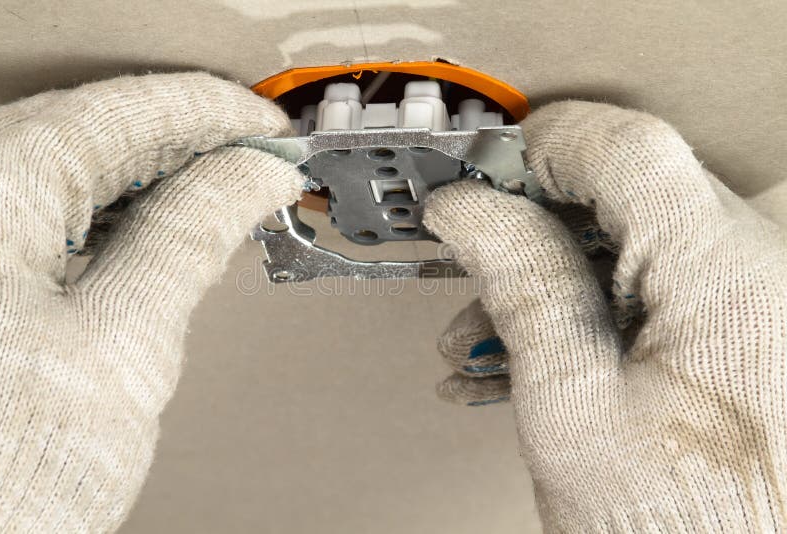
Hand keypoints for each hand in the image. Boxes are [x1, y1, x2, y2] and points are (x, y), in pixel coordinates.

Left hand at [0, 73, 302, 530]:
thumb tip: (250, 176)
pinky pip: (51, 211)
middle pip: (92, 132)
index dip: (208, 113)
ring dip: (154, 173)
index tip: (267, 125)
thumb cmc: (1, 478)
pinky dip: (117, 211)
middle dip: (187, 140)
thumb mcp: (124, 342)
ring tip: (225, 185)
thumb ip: (189, 238)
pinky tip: (159, 221)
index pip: (118, 114)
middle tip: (260, 155)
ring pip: (72, 168)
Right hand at [424, 101, 786, 529]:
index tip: (478, 174)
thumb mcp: (570, 407)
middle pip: (625, 193)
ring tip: (482, 336)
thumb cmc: (678, 530)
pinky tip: (526, 352)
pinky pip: (647, 285)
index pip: (630, 151)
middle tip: (470, 254)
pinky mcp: (737, 327)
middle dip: (530, 225)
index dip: (540, 147)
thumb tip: (470, 209)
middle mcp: (760, 273)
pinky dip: (581, 306)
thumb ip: (523, 287)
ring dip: (545, 275)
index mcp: (730, 280)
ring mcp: (752, 299)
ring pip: (628, 242)